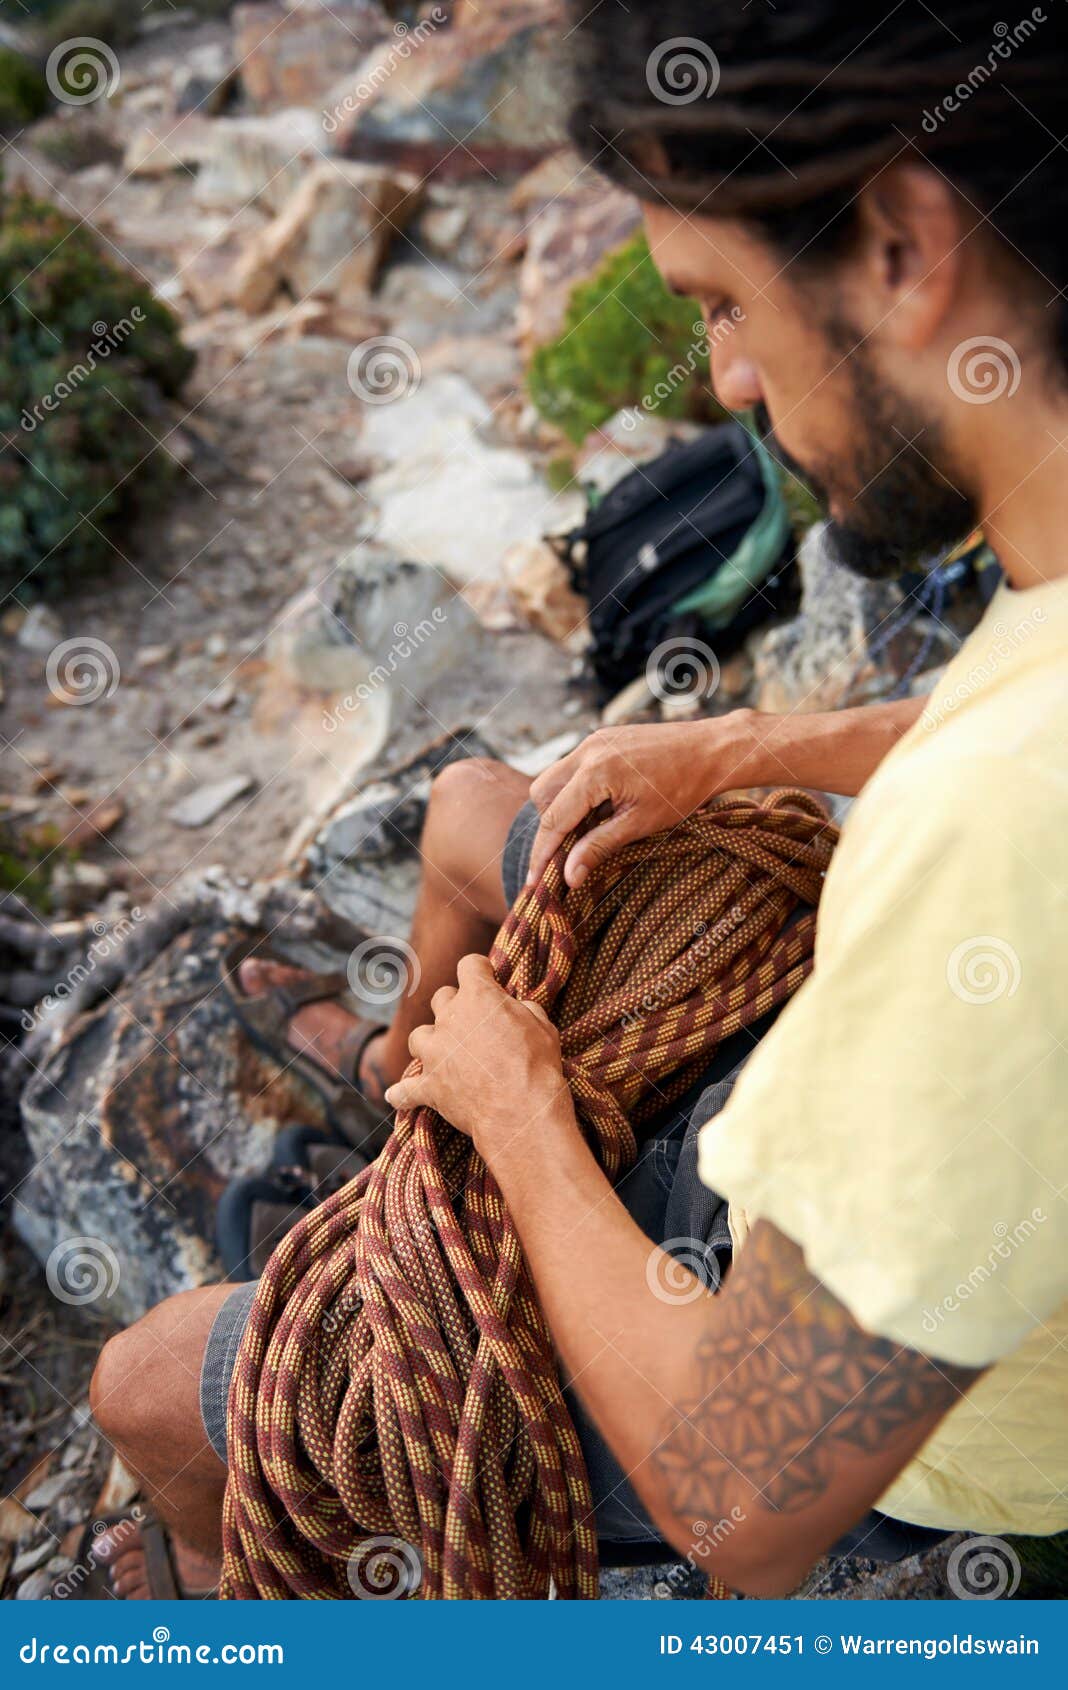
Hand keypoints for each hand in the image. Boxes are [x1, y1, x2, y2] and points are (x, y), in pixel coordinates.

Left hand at [384, 955, 573, 1159]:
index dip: (479, 969)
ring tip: (443, 1053)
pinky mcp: (429, 1086)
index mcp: (479, 996)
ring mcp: (435, 1053)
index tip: (487, 976)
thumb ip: (525, 1011)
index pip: (469, 965)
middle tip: (474, 1022)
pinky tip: (398, 1095)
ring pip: (418, 1036)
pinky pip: (404, 1090)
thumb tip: (518, 1009)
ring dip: (429, 1042)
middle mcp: (450, 1018)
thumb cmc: (537, 1065)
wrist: (520, 1111)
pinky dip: (402, 1093)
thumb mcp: (543, 1027)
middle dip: (455, 1006)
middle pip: (441, 998)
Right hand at [526, 716, 753, 888]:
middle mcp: (587, 751)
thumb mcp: (641, 824)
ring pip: (556, 778)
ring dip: (563, 807)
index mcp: (595, 772)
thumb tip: (569, 876)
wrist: (713, 749)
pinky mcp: (604, 739)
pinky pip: (575, 768)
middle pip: (543, 794)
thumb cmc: (684, 788)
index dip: (541, 854)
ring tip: (590, 830)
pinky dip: (578, 791)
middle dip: (549, 825)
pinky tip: (603, 808)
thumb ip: (599, 847)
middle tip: (568, 852)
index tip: (535, 882)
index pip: (553, 819)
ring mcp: (594, 741)